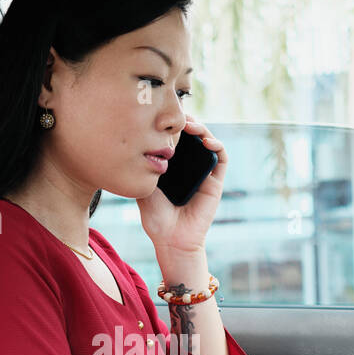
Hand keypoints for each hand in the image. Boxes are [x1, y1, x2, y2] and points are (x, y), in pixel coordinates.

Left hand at [135, 115, 226, 265]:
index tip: (162, 116)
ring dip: (202, 129)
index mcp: (173, 167)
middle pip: (193, 136)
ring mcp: (204, 173)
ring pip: (208, 142)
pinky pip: (221, 158)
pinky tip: (206, 141)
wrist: (171, 239)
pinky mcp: (215, 181)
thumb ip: (142, 168)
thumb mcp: (143, 187)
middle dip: (187, 122)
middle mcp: (190, 167)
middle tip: (177, 115)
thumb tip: (132, 145)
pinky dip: (217, 145)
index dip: (172, 125)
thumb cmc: (156, 218)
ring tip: (190, 124)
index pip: (176, 139)